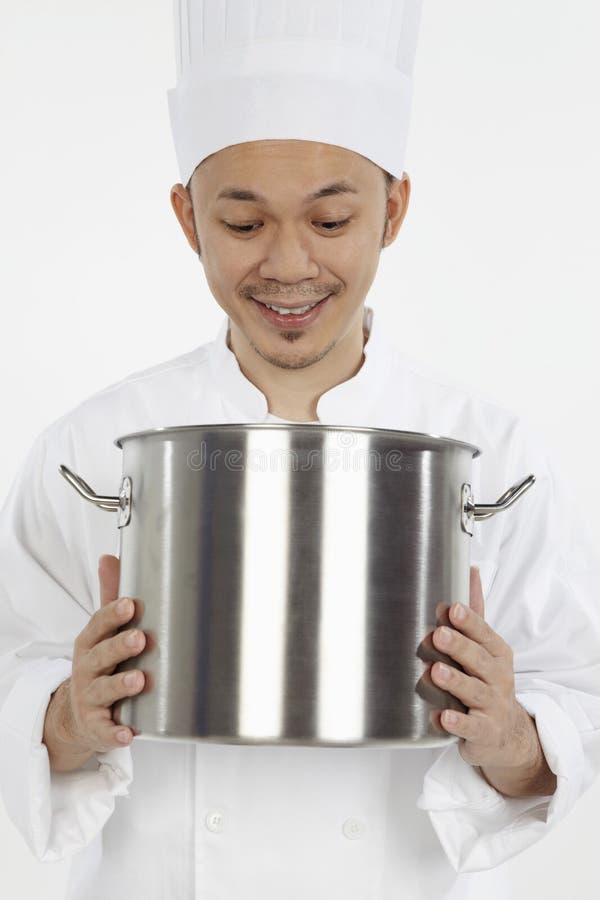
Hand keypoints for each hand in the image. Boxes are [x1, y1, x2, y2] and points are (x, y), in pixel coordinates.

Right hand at [43, 554, 144, 770]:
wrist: (77, 712)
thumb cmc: (99, 663)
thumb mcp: (100, 631)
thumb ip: (109, 597)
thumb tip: (109, 557)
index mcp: (90, 643)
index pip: (98, 625)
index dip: (113, 614)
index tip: (129, 604)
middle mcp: (88, 669)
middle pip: (102, 656)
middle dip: (120, 647)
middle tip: (140, 639)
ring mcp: (91, 698)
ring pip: (105, 691)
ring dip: (121, 686)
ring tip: (139, 681)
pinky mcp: (97, 726)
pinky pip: (105, 730)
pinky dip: (116, 733)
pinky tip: (128, 733)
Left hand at [429, 567, 541, 774]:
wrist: (505, 734)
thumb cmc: (488, 681)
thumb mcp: (487, 647)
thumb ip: (476, 612)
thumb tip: (470, 570)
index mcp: (497, 653)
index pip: (485, 634)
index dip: (469, 622)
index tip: (452, 609)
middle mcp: (497, 678)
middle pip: (478, 660)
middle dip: (459, 646)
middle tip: (438, 635)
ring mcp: (491, 705)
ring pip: (473, 691)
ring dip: (455, 682)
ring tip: (436, 673)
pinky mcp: (483, 732)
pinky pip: (470, 727)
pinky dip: (457, 722)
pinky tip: (442, 716)